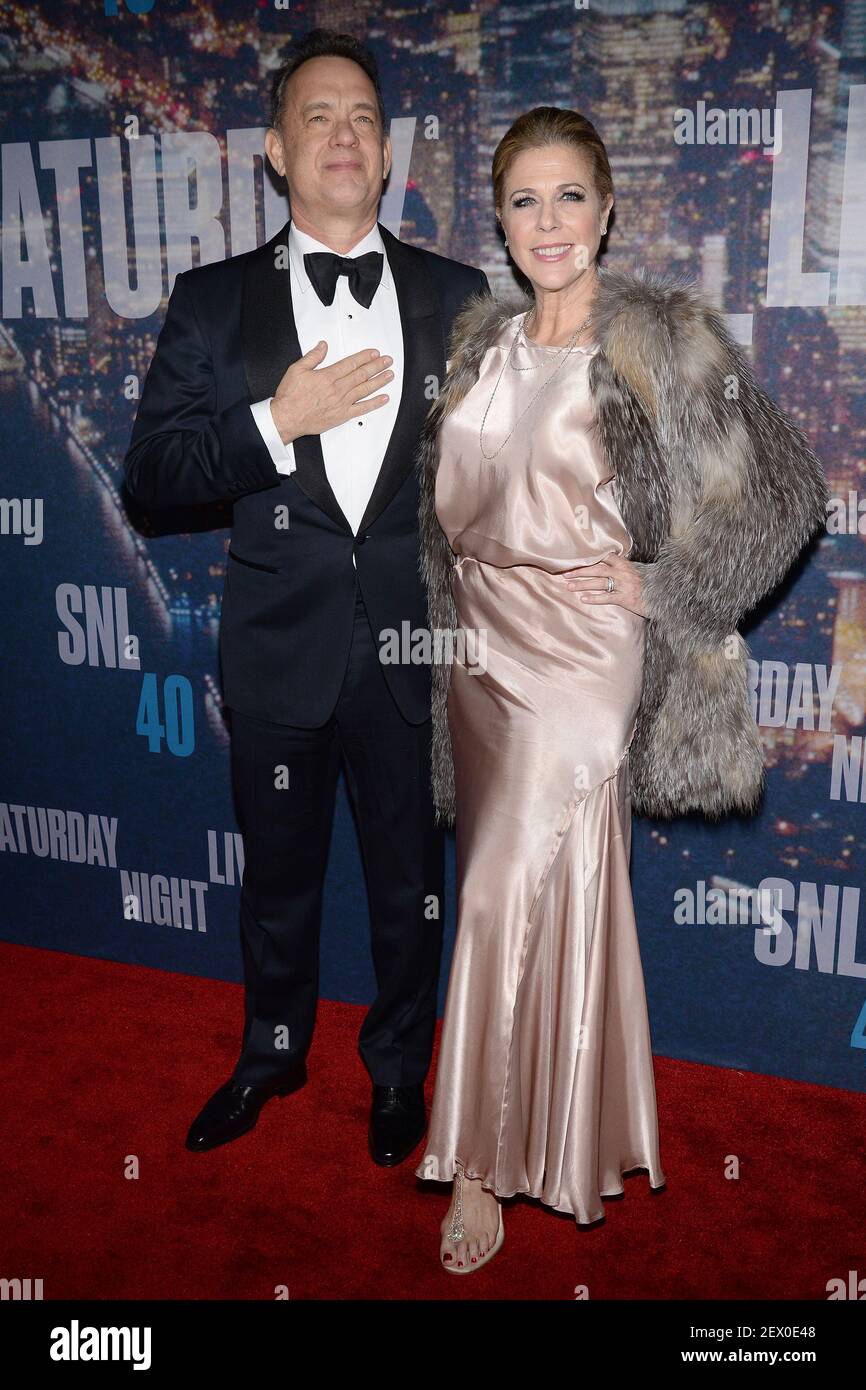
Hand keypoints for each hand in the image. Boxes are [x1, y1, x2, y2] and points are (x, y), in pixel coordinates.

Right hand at [269, 342, 393, 442]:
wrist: (287, 418)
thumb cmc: (291, 397)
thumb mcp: (297, 370)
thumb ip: (312, 357)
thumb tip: (322, 346)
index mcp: (328, 376)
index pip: (351, 363)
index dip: (364, 357)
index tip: (374, 353)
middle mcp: (337, 389)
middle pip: (361, 374)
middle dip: (376, 366)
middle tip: (387, 361)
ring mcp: (342, 403)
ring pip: (365, 389)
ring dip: (379, 381)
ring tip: (389, 375)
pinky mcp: (342, 415)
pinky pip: (362, 409)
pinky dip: (374, 403)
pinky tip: (383, 398)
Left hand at [560, 555, 646, 617]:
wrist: (662, 595)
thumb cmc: (650, 583)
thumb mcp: (638, 570)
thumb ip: (624, 567)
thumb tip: (610, 562)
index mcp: (625, 564)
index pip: (605, 557)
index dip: (589, 558)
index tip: (575, 559)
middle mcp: (623, 573)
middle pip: (597, 569)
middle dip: (580, 572)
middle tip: (565, 574)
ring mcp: (623, 585)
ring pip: (599, 583)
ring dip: (582, 584)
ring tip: (569, 586)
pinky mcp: (625, 598)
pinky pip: (607, 597)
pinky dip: (594, 598)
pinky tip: (583, 599)